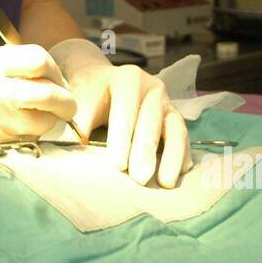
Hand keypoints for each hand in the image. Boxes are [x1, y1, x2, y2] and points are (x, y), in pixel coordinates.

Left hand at [51, 38, 193, 187]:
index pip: (126, 110)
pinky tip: (178, 176)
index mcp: (129, 79)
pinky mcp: (176, 119)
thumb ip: (79, 124)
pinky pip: (184, 138)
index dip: (121, 138)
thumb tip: (77, 152)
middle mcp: (153, 88)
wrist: (103, 82)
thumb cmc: (91, 95)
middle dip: (145, 151)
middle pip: (151, 121)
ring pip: (175, 129)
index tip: (117, 166)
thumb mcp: (81, 103)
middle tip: (139, 179)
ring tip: (165, 184)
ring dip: (172, 157)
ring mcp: (168, 103)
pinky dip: (182, 156)